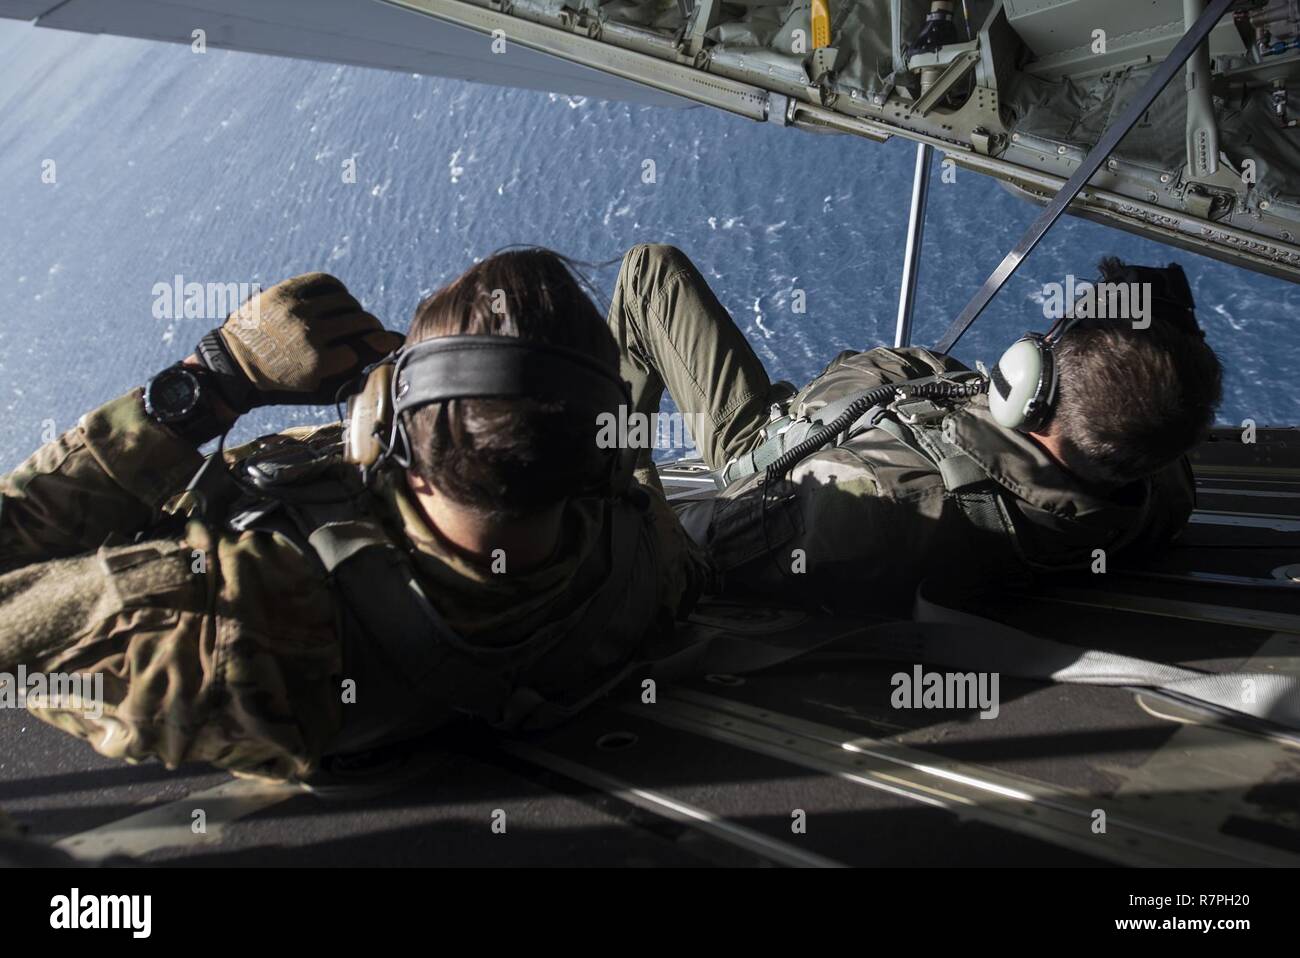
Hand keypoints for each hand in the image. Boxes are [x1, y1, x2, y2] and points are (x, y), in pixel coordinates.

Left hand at [194, 273, 403, 411]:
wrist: (236, 361)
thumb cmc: (284, 379)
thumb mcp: (317, 383)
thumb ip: (355, 365)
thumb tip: (392, 340)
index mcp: (316, 362)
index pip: (361, 348)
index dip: (369, 349)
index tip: (369, 350)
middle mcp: (309, 333)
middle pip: (360, 322)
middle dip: (371, 328)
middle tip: (371, 331)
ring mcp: (297, 310)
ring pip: (346, 301)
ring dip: (355, 310)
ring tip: (350, 317)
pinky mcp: (286, 291)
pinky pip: (327, 281)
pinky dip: (337, 290)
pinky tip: (336, 300)